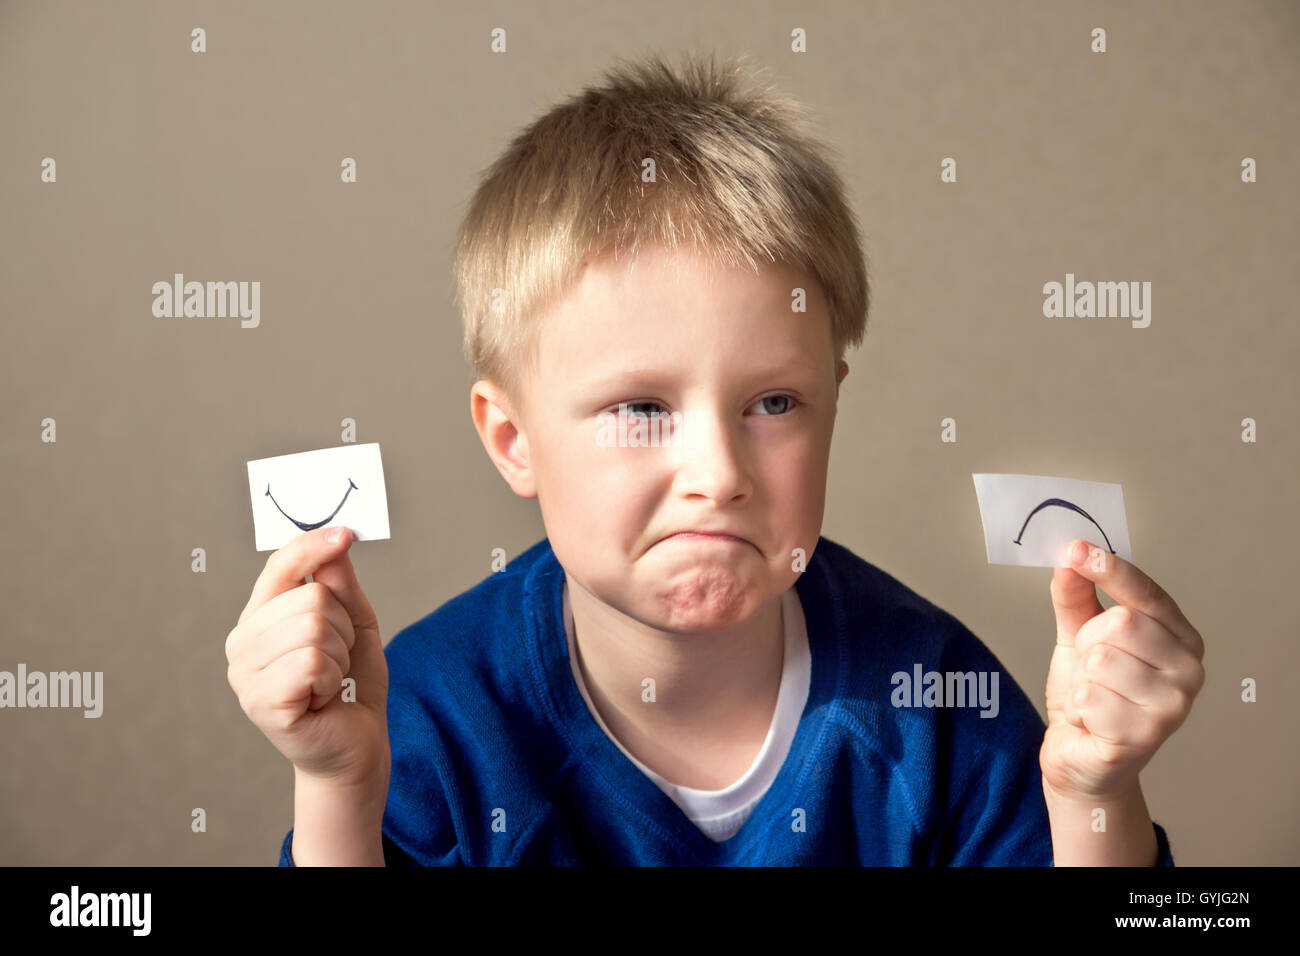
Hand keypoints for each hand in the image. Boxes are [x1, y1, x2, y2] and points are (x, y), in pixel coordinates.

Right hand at [225, 525, 389, 786]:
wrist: (357, 745)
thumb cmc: (351, 684)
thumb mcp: (356, 622)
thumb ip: (341, 583)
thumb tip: (334, 537)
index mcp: (260, 617)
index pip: (279, 565)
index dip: (313, 545)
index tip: (345, 532)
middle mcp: (242, 643)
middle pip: (310, 598)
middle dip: (343, 627)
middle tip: (338, 658)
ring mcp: (245, 675)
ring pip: (313, 628)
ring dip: (339, 655)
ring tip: (330, 679)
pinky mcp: (260, 703)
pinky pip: (311, 662)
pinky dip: (333, 679)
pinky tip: (323, 698)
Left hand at [1041, 539, 1204, 800]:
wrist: (1080, 756)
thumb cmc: (1090, 694)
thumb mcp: (1077, 637)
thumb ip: (1075, 596)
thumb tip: (1071, 557)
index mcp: (1180, 638)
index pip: (1148, 594)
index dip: (1112, 570)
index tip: (1078, 549)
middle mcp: (1189, 670)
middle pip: (1121, 623)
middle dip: (1088, 643)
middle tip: (1090, 670)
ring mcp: (1172, 707)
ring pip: (1102, 661)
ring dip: (1081, 679)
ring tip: (1093, 698)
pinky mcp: (1146, 737)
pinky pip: (1089, 698)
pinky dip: (1077, 708)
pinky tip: (1092, 722)